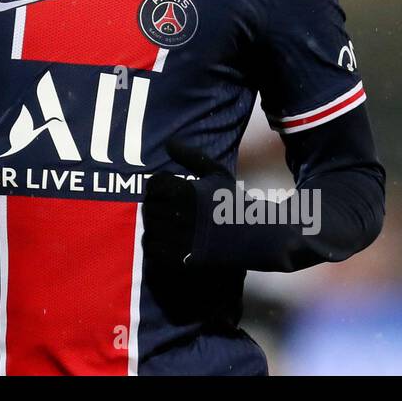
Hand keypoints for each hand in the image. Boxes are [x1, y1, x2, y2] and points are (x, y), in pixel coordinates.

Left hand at [142, 139, 231, 265]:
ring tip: (167, 224)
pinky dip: (155, 245)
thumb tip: (168, 142)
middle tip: (168, 209)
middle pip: (149, 207)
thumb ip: (191, 156)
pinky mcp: (181, 258)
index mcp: (185, 192)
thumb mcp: (216, 173)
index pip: (153, 185)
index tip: (168, 191)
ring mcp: (179, 238)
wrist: (252, 235)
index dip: (159, 187)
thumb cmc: (232, 201)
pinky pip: (153, 249)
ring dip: (155, 225)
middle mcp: (179, 214)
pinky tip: (167, 240)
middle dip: (156, 206)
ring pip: (149, 228)